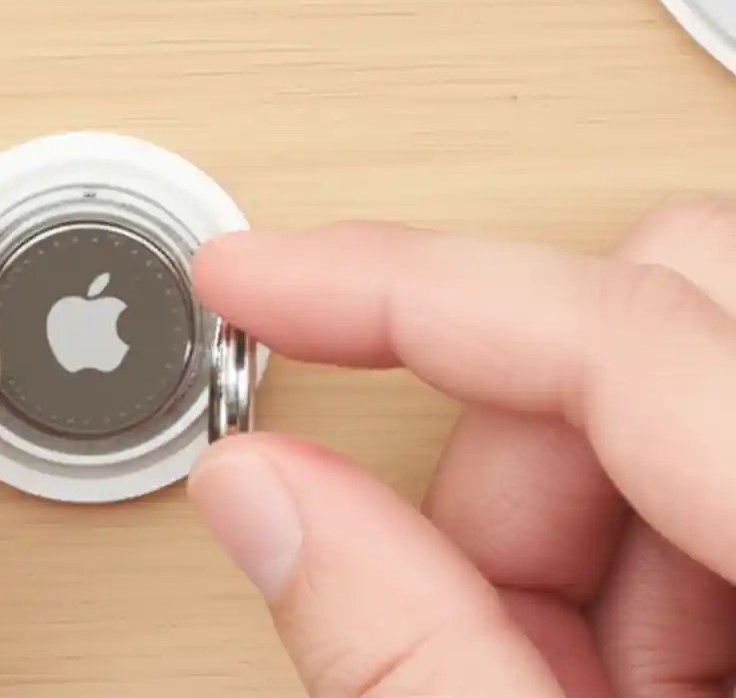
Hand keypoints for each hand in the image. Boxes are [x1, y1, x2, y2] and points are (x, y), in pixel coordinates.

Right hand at [188, 199, 735, 696]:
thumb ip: (412, 660)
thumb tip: (262, 493)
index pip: (624, 334)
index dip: (405, 289)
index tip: (256, 281)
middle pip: (648, 330)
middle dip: (485, 432)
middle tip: (405, 569)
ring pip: (654, 411)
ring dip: (529, 529)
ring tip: (500, 672)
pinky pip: (681, 497)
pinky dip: (587, 575)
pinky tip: (566, 673)